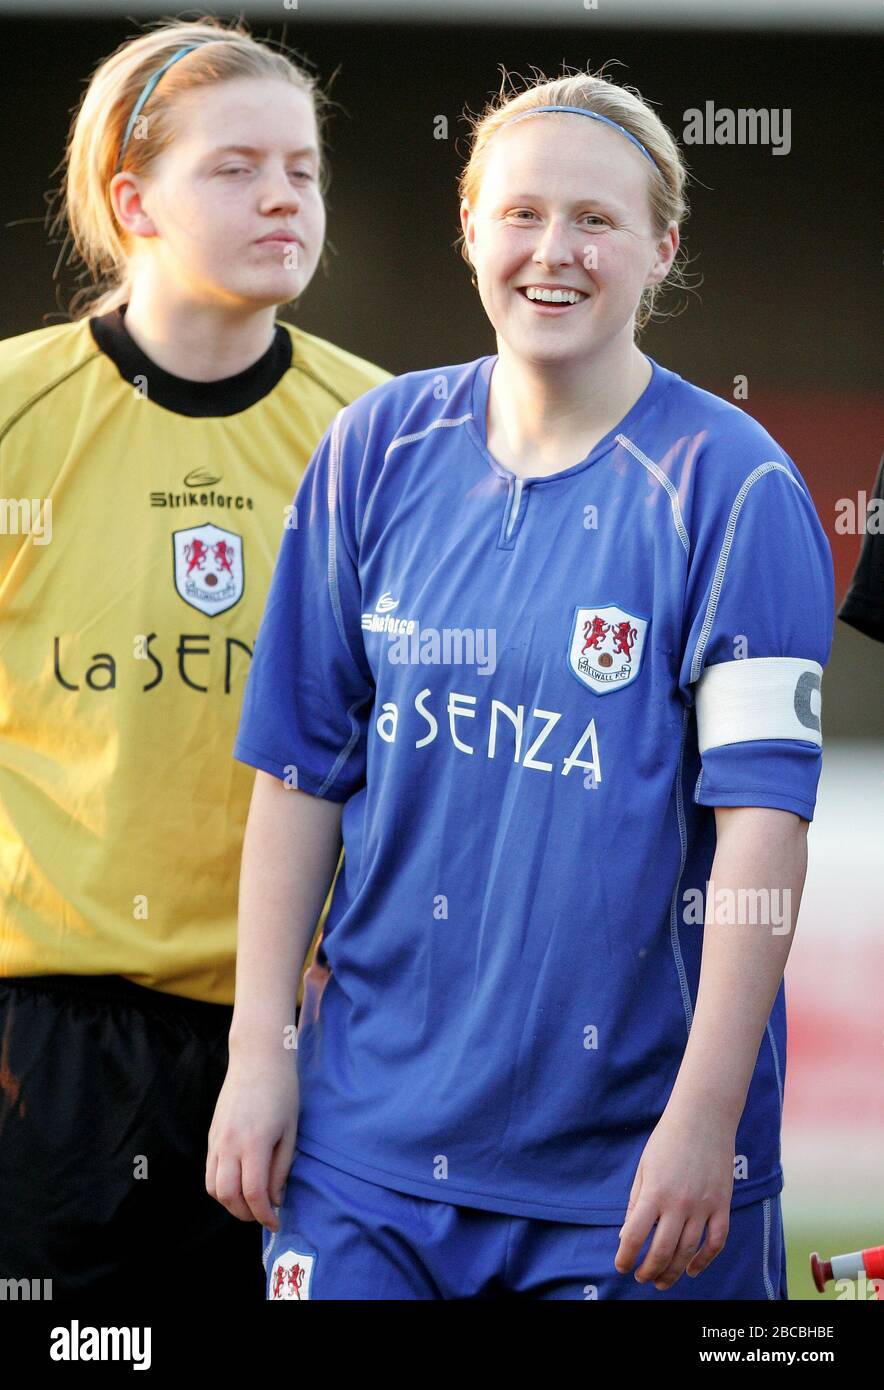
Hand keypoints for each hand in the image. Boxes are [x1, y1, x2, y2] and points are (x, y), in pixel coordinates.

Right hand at [206, 1054, 298, 1232]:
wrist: (257, 1059)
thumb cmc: (282, 1091)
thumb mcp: (290, 1131)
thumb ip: (281, 1169)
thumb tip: (274, 1199)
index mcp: (254, 1143)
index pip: (254, 1194)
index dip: (265, 1215)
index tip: (276, 1222)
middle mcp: (230, 1144)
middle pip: (228, 1196)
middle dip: (246, 1214)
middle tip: (264, 1214)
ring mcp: (217, 1140)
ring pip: (213, 1188)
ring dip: (230, 1203)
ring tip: (251, 1202)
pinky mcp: (212, 1135)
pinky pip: (209, 1171)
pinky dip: (221, 1186)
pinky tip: (239, 1183)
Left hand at [614, 1099, 735, 1290]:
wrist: (703, 1118)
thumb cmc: (667, 1141)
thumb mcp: (644, 1168)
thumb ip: (636, 1202)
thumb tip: (626, 1236)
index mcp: (654, 1192)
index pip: (634, 1235)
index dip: (626, 1256)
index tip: (621, 1266)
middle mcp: (679, 1203)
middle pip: (662, 1251)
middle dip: (649, 1270)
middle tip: (641, 1278)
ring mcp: (703, 1206)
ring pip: (688, 1251)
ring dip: (673, 1271)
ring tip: (662, 1281)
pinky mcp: (722, 1205)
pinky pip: (716, 1242)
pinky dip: (705, 1261)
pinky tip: (692, 1269)